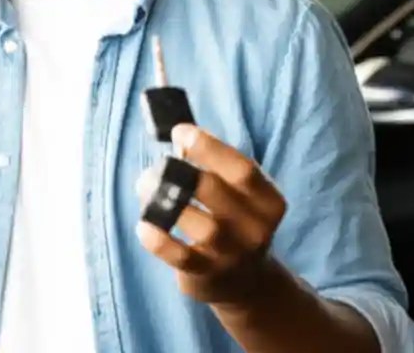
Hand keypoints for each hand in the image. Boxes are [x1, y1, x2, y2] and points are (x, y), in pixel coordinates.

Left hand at [136, 124, 287, 308]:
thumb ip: (218, 167)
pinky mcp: (207, 275)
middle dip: (178, 172)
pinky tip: (144, 226)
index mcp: (268, 202)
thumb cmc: (233, 221)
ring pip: (202, 226)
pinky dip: (159, 240)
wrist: (244, 281)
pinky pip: (180, 257)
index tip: (180, 133)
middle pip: (216, 192)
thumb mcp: (239, 195)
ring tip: (145, 190)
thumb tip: (181, 138)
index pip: (243, 170)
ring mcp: (233, 255)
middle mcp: (256, 229)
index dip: (209, 147)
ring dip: (165, 202)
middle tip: (154, 168)